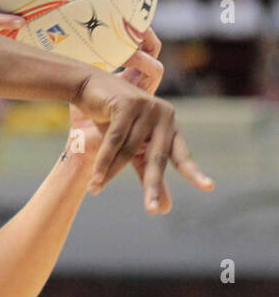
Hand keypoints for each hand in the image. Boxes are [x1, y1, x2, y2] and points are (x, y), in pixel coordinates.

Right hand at [71, 36, 214, 212]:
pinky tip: (96, 177)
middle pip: (158, 157)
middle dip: (153, 185)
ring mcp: (147, 107)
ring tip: (96, 188)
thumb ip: (148, 173)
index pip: (180, 154)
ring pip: (129, 150)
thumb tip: (165, 210)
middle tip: (151, 210)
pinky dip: (104, 160)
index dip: (194, 172)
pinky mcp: (128, 105)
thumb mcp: (131, 147)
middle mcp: (164, 115)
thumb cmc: (111, 117)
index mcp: (169, 125)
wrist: (88, 87)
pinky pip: (115, 140)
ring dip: (110, 172)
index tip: (208, 188)